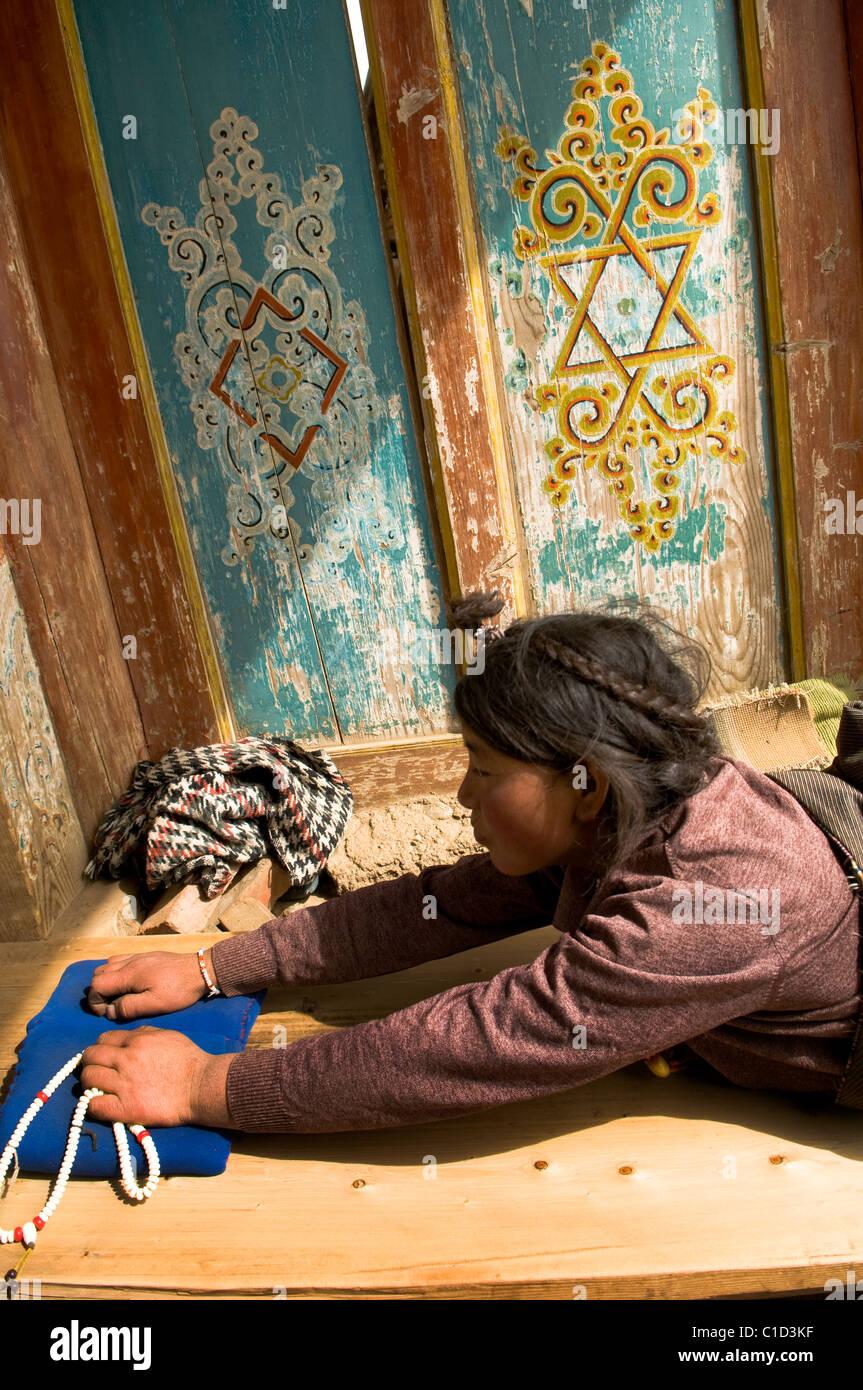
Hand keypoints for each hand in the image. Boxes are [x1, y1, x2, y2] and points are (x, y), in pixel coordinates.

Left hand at [80, 1027, 232, 1127]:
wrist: (201, 1087)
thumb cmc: (189, 1060)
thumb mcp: (167, 1036)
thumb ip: (144, 1033)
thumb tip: (127, 1037)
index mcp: (136, 1041)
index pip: (102, 1039)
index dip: (100, 1048)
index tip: (104, 1057)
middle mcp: (126, 1059)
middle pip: (90, 1056)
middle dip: (90, 1063)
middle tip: (97, 1071)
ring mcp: (124, 1084)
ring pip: (88, 1078)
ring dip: (89, 1082)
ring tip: (98, 1087)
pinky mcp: (126, 1108)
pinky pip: (94, 1105)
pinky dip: (93, 1104)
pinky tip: (102, 1103)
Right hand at [87, 951, 209, 1021]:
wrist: (200, 970)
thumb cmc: (179, 990)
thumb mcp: (155, 1004)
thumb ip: (129, 1007)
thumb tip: (109, 1012)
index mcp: (128, 973)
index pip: (96, 985)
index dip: (95, 1002)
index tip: (107, 1014)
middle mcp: (129, 962)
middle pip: (98, 974)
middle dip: (99, 992)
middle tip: (113, 1007)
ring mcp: (136, 956)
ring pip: (107, 966)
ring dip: (107, 982)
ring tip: (120, 997)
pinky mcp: (144, 956)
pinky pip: (120, 960)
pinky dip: (116, 973)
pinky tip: (129, 985)